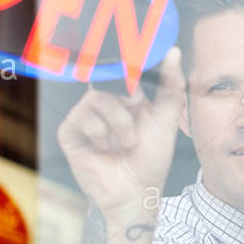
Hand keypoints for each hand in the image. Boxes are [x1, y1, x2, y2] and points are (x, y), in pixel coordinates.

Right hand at [57, 47, 185, 218]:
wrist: (138, 191)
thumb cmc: (152, 158)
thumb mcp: (166, 119)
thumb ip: (171, 85)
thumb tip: (173, 51)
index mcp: (126, 96)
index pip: (121, 68)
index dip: (128, 63)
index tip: (138, 64)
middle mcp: (104, 103)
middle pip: (107, 78)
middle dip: (127, 95)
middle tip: (136, 104)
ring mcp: (85, 117)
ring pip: (96, 98)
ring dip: (119, 121)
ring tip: (127, 142)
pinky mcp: (70, 133)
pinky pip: (80, 117)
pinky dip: (99, 133)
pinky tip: (105, 148)